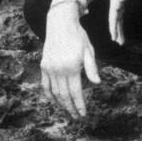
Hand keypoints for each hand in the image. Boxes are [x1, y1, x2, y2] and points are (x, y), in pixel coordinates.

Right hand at [40, 3, 99, 117]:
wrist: (60, 23)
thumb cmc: (78, 36)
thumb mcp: (88, 50)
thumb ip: (91, 68)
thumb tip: (97, 83)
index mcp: (71, 67)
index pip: (76, 92)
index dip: (79, 105)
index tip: (83, 114)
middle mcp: (59, 70)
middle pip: (64, 95)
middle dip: (70, 108)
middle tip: (76, 117)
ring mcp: (49, 68)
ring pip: (54, 92)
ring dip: (61, 103)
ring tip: (68, 110)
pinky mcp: (44, 66)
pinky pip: (45, 85)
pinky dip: (50, 94)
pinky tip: (55, 100)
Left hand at [107, 0, 141, 45]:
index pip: (122, 8)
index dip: (122, 20)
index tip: (124, 31)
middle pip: (118, 14)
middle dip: (118, 27)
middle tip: (119, 39)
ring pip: (114, 17)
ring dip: (115, 29)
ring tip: (117, 41)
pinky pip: (114, 15)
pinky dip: (114, 26)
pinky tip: (114, 35)